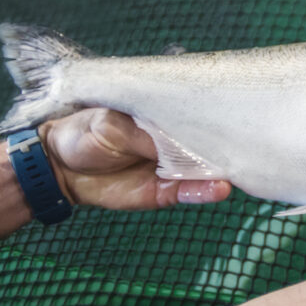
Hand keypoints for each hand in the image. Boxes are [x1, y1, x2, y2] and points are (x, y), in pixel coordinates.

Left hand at [39, 109, 230, 209]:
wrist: (59, 169)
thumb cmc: (85, 132)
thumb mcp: (113, 123)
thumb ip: (147, 134)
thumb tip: (182, 143)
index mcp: (163, 115)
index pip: (196, 112)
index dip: (216, 114)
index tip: (238, 113)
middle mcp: (173, 140)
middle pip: (206, 142)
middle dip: (225, 144)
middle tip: (246, 144)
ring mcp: (171, 167)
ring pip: (202, 170)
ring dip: (219, 172)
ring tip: (234, 172)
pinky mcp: (165, 193)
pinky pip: (188, 192)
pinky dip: (204, 192)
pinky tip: (219, 189)